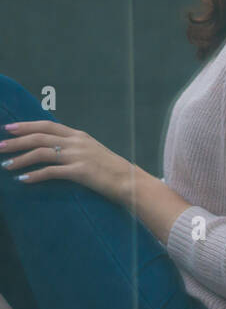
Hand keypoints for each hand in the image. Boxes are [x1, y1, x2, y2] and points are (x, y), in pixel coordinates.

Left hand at [0, 119, 134, 204]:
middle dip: (16, 141)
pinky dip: (34, 175)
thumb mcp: (93, 152)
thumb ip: (75, 148)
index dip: (26, 126)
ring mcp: (78, 156)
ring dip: (20, 158)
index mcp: (79, 136)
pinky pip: (51, 172)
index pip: (47, 125)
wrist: (131, 182)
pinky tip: (23, 179)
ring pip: (41, 152)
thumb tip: (55, 149)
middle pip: (39, 137)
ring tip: (5, 165)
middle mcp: (77, 142)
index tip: (8, 128)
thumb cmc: (112, 170)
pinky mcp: (80, 172)